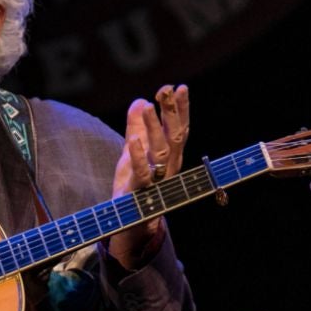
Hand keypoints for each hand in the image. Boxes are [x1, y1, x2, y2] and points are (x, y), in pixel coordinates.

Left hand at [109, 85, 189, 268]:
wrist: (130, 224)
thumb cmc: (134, 186)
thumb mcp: (132, 153)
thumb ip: (136, 128)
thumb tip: (140, 100)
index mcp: (170, 157)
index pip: (179, 128)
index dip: (180, 108)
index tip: (178, 86)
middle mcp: (169, 168)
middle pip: (175, 136)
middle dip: (172, 112)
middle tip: (167, 90)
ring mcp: (157, 181)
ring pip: (160, 152)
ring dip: (154, 128)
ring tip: (148, 105)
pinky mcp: (140, 193)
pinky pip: (142, 174)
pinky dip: (139, 156)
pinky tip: (134, 140)